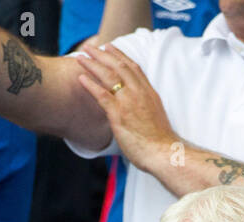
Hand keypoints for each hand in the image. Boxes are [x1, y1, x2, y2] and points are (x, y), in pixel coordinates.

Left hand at [75, 43, 176, 174]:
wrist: (163, 152)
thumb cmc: (160, 141)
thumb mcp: (155, 117)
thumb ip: (145, 107)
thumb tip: (137, 109)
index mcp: (149, 92)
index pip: (133, 68)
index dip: (120, 56)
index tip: (109, 47)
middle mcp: (139, 93)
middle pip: (119, 67)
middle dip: (102, 54)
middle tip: (89, 47)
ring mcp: (129, 102)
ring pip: (109, 76)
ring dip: (92, 65)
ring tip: (80, 58)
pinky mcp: (119, 114)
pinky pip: (102, 95)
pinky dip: (90, 85)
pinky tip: (80, 78)